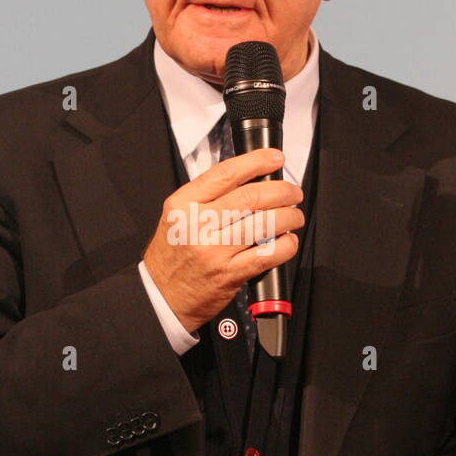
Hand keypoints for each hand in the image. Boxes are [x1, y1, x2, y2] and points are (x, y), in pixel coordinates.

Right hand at [142, 147, 304, 332]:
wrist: (161, 296)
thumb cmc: (172, 255)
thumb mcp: (176, 217)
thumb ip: (206, 197)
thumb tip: (249, 179)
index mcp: (183, 204)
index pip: (225, 174)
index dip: (256, 162)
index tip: (274, 159)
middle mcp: (197, 225)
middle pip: (251, 197)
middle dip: (281, 191)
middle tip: (292, 193)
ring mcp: (214, 250)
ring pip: (263, 223)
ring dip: (288, 216)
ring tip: (294, 216)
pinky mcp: (229, 274)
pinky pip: (267, 255)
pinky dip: (285, 245)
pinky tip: (288, 241)